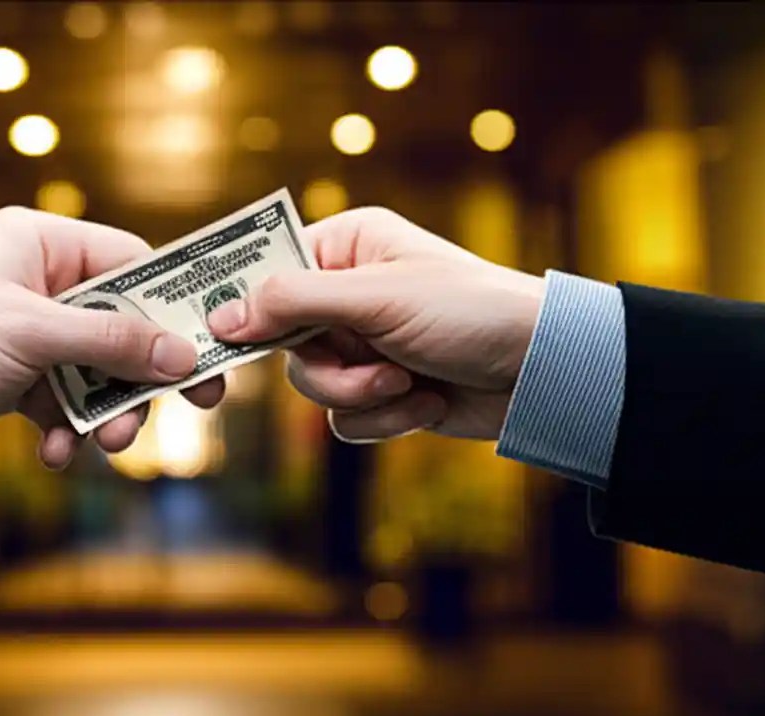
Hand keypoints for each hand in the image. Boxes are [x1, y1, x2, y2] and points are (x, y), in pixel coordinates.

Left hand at [0, 207, 223, 464]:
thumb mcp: (31, 334)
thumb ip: (111, 341)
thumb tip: (184, 354)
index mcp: (42, 243)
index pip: (132, 264)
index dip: (173, 307)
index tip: (209, 347)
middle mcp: (39, 281)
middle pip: (123, 325)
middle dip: (142, 374)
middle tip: (191, 408)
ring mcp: (27, 331)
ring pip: (97, 370)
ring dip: (107, 410)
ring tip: (105, 444)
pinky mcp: (12, 375)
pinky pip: (62, 399)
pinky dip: (65, 427)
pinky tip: (54, 451)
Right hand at [207, 207, 542, 441]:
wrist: (543, 373)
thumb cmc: (470, 312)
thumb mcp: (378, 298)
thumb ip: (294, 301)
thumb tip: (221, 316)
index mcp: (347, 246)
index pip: (269, 270)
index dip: (248, 306)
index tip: (222, 337)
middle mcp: (348, 292)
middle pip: (283, 341)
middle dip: (330, 368)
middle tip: (372, 367)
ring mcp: (363, 344)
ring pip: (310, 386)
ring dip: (360, 395)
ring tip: (409, 382)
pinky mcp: (381, 390)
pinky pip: (344, 418)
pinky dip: (383, 418)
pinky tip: (426, 401)